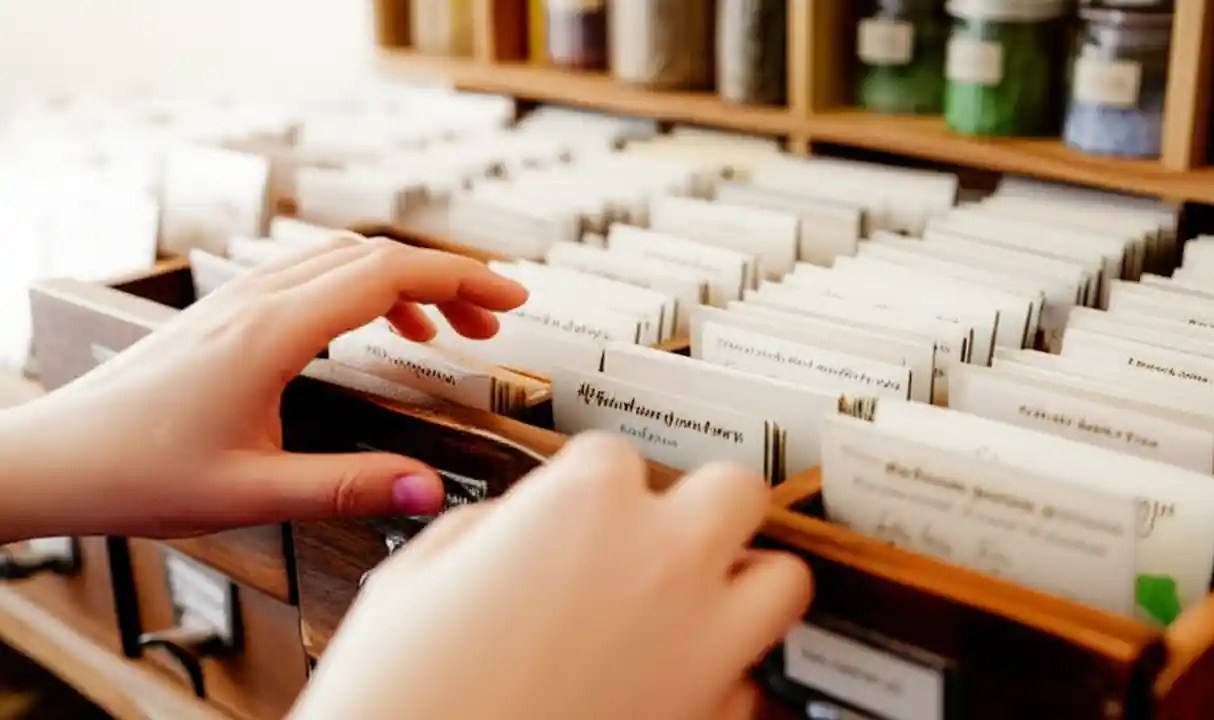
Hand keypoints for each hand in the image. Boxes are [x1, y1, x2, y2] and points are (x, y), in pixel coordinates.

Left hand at [0, 235, 526, 540]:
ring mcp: (238, 300)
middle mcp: (257, 301)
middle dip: (448, 280)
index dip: (463, 278)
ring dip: (406, 282)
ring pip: (344, 260)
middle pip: (376, 256)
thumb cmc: (134, 471)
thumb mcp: (252, 490)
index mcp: (272, 331)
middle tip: (493, 321)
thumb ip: (349, 487)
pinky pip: (313, 276)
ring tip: (445, 328)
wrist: (56, 457)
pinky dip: (364, 290)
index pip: (390, 274)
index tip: (511, 296)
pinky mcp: (226, 314)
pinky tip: (372, 329)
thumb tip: (428, 490)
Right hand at [293, 433, 812, 719]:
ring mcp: (704, 643)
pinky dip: (725, 677)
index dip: (587, 484)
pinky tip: (676, 684)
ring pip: (781, 578)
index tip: (575, 510)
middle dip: (697, 507)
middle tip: (658, 535)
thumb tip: (511, 529)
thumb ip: (483, 531)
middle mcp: (661, 562)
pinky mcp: (718, 719)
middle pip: (732, 488)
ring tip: (696, 600)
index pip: (615, 452)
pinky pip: (753, 681)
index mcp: (584, 506)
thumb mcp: (412, 583)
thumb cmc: (401, 701)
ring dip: (742, 582)